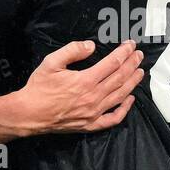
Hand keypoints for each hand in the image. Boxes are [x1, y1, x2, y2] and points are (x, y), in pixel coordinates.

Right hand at [7, 40, 143, 134]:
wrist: (29, 113)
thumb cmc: (39, 87)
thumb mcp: (51, 62)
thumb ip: (72, 50)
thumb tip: (91, 46)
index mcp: (85, 80)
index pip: (113, 63)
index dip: (124, 52)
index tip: (130, 45)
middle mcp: (94, 97)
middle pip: (120, 78)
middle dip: (132, 64)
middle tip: (139, 55)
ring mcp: (94, 112)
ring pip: (120, 96)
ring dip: (133, 82)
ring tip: (140, 72)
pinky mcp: (91, 124)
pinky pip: (113, 118)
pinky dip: (125, 109)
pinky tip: (130, 99)